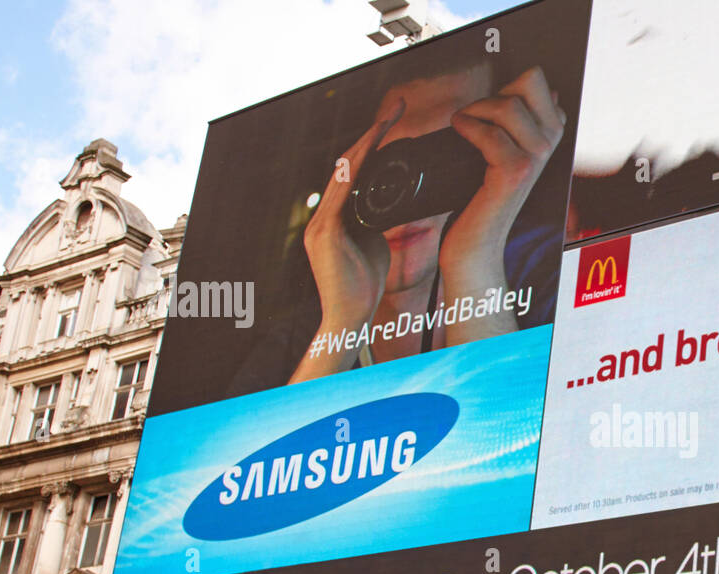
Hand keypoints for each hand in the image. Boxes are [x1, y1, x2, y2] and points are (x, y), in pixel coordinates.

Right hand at [292, 98, 405, 381]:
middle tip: (397, 107)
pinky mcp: (325, 233)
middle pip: (348, 164)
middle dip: (372, 134)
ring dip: (367, 144)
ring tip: (389, 120)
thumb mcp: (374, 246)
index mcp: (335, 217)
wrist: (349, 320)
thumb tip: (397, 205)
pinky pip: (342, 194)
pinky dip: (356, 171)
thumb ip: (379, 223)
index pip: (355, 172)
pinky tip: (370, 152)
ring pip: (344, 173)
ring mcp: (320, 223)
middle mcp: (323, 215)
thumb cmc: (362, 287)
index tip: (395, 122)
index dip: (374, 144)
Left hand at [436, 66, 565, 343]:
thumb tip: (525, 89)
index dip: (508, 86)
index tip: (491, 113)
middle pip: (531, 81)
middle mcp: (551, 146)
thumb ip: (516, 123)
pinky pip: (489, 132)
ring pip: (509, 105)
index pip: (538, 81)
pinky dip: (467, 126)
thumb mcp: (502, 154)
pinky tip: (458, 132)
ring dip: (477, 110)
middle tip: (478, 119)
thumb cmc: (482, 198)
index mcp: (551, 136)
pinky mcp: (515, 173)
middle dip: (497, 92)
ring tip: (464, 125)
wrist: (477, 244)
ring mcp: (536, 160)